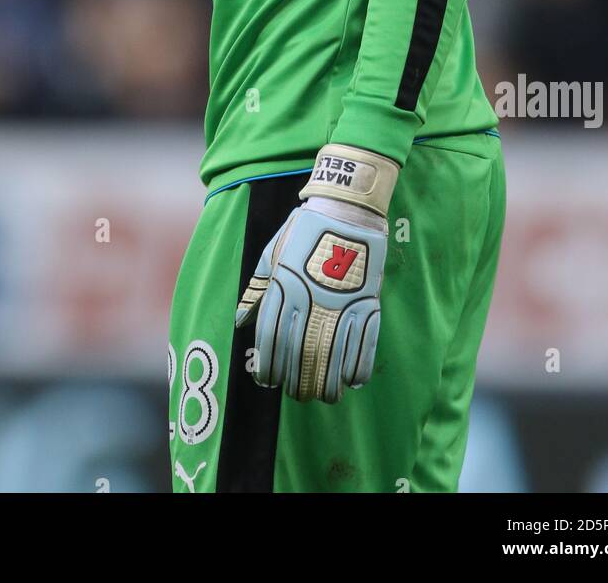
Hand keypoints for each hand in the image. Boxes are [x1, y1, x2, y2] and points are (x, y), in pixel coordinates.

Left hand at [235, 145, 398, 402]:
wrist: (345, 211)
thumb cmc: (304, 231)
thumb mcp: (271, 255)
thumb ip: (257, 292)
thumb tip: (240, 323)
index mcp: (284, 290)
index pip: (273, 341)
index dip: (269, 367)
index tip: (268, 382)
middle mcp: (311, 302)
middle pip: (301, 356)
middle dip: (297, 381)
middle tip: (296, 394)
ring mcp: (341, 305)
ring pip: (332, 358)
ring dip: (326, 383)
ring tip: (323, 396)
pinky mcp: (367, 303)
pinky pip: (364, 344)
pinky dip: (358, 366)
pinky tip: (352, 380)